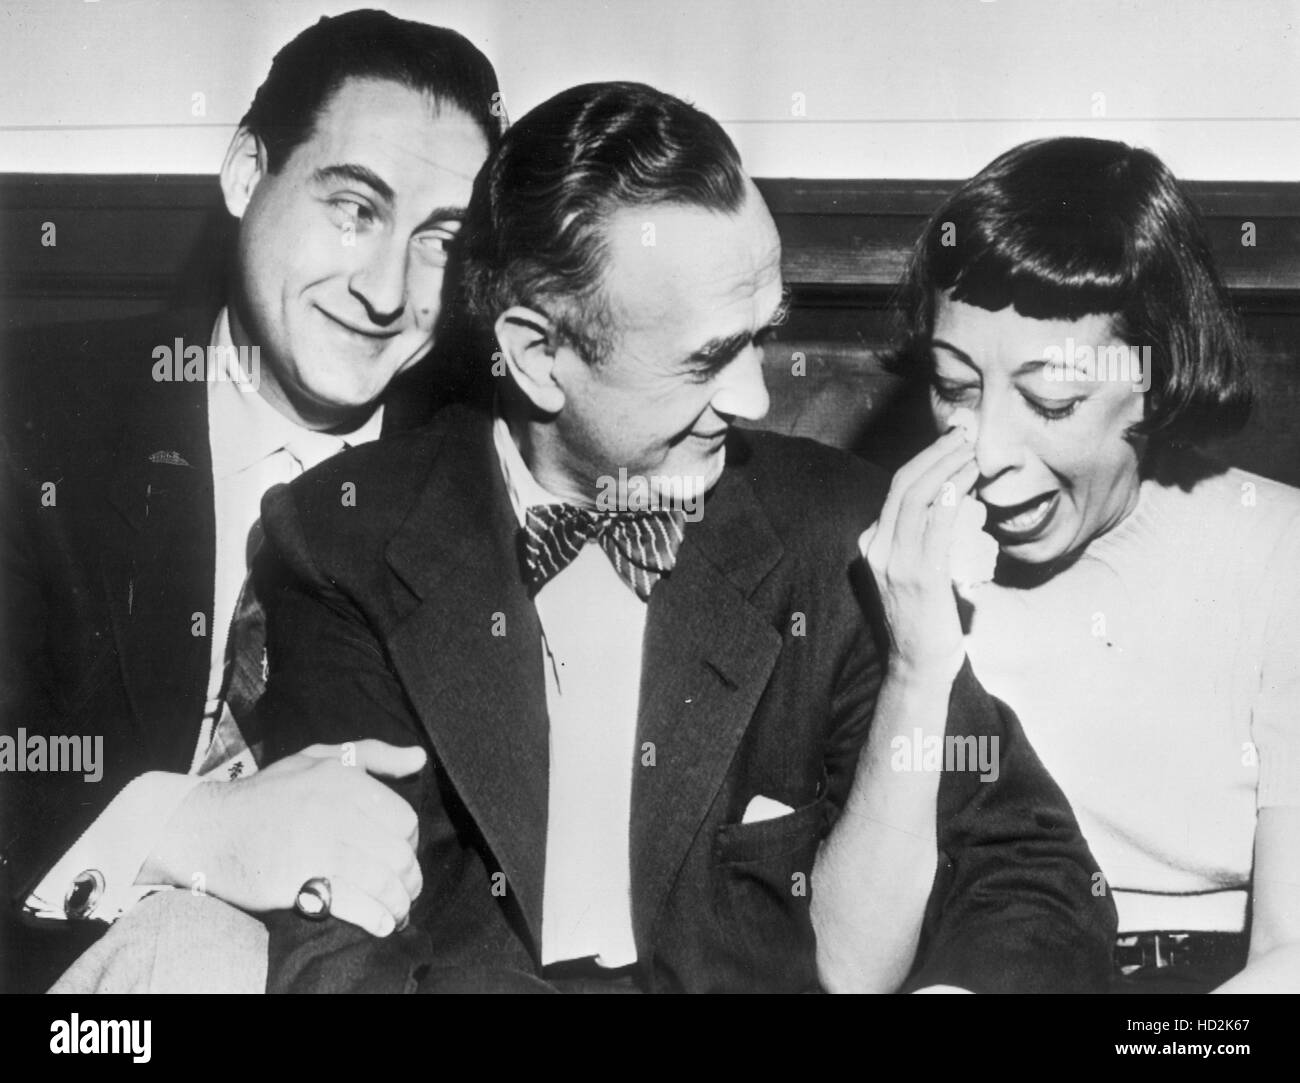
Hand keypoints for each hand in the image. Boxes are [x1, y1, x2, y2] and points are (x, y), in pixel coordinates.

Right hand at [146, 740, 426, 936]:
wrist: (204, 827)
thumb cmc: (267, 793)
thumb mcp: (317, 759)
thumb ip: (372, 754)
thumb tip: (419, 758)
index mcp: (345, 779)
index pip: (403, 820)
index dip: (409, 843)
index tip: (401, 857)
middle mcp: (335, 809)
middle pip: (397, 854)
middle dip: (410, 880)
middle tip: (407, 893)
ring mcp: (315, 846)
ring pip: (381, 881)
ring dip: (399, 904)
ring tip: (398, 913)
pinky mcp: (295, 881)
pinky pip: (353, 904)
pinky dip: (376, 918)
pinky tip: (381, 924)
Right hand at [858, 426, 977, 681]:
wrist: (919, 664)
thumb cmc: (925, 617)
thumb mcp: (911, 570)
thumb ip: (919, 539)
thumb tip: (952, 502)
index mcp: (872, 544)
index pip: (897, 488)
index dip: (926, 458)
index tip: (953, 441)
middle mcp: (877, 548)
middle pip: (903, 484)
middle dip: (936, 452)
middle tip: (966, 434)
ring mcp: (895, 562)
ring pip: (917, 497)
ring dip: (948, 466)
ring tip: (973, 451)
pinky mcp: (919, 576)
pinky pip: (935, 523)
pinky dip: (953, 494)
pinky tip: (970, 481)